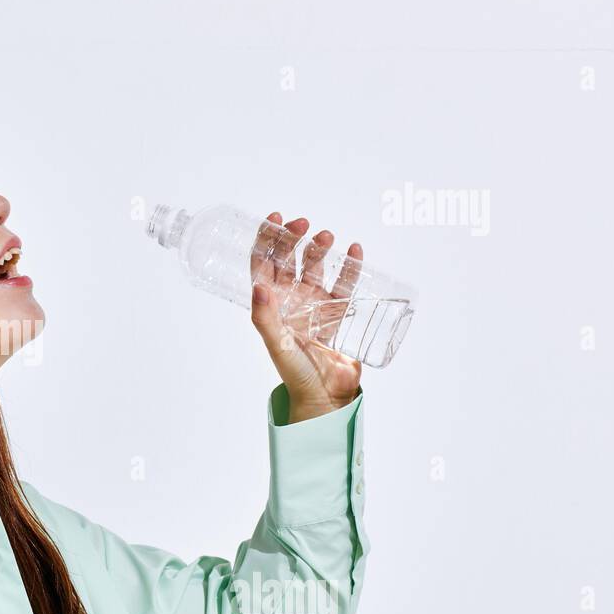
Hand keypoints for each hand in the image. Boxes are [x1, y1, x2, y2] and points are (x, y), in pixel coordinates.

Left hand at [249, 212, 362, 421]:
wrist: (326, 395)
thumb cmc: (295, 371)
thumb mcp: (276, 343)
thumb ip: (264, 316)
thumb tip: (258, 286)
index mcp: (271, 303)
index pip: (263, 264)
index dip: (266, 240)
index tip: (274, 218)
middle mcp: (291, 298)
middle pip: (290, 259)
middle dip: (295, 239)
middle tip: (303, 225)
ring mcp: (315, 302)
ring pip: (316, 266)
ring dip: (320, 248)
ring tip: (326, 237)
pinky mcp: (338, 310)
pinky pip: (345, 282)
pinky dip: (350, 265)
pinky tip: (354, 251)